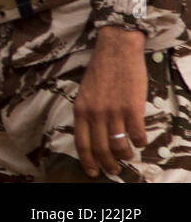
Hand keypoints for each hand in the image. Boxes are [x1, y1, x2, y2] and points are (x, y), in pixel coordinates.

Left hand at [74, 26, 147, 177]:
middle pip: (101, 149)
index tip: (92, 172)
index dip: (87, 161)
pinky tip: (141, 140)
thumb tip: (92, 133)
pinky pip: (137, 135)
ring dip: (126, 155)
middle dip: (108, 165)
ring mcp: (114, 111)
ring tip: (129, 155)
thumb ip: (87, 112)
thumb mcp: (84, 91)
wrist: (116, 49)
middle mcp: (95, 113)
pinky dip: (140, 142)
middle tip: (114, 170)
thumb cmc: (101, 69)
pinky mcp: (132, 108)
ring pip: (120, 145)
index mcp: (80, 109)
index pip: (81, 143)